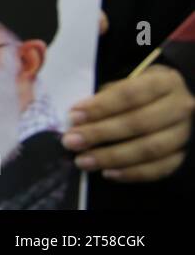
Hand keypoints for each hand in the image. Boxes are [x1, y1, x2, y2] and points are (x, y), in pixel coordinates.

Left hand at [63, 66, 194, 181]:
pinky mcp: (184, 155)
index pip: (129, 94)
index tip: (73, 116)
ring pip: (149, 149)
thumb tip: (77, 118)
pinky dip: (132, 173)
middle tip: (71, 142)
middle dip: (100, 134)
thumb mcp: (126, 82)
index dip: (100, 107)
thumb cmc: (140, 91)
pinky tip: (108, 173)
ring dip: (112, 157)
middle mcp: (180, 107)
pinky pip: (160, 169)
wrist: (171, 103)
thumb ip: (106, 96)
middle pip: (138, 123)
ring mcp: (185, 133)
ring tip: (83, 161)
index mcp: (164, 81)